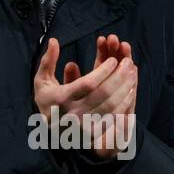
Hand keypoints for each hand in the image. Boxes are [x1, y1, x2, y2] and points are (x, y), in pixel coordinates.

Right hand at [34, 34, 137, 159]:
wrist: (47, 131)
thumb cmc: (47, 101)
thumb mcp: (41, 81)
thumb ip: (47, 61)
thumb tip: (53, 40)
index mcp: (62, 98)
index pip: (88, 83)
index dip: (103, 71)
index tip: (113, 60)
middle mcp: (74, 113)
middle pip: (104, 93)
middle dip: (119, 76)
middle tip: (128, 63)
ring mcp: (85, 124)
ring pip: (112, 105)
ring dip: (125, 88)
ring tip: (132, 73)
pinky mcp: (94, 132)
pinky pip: (113, 117)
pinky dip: (124, 103)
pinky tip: (130, 91)